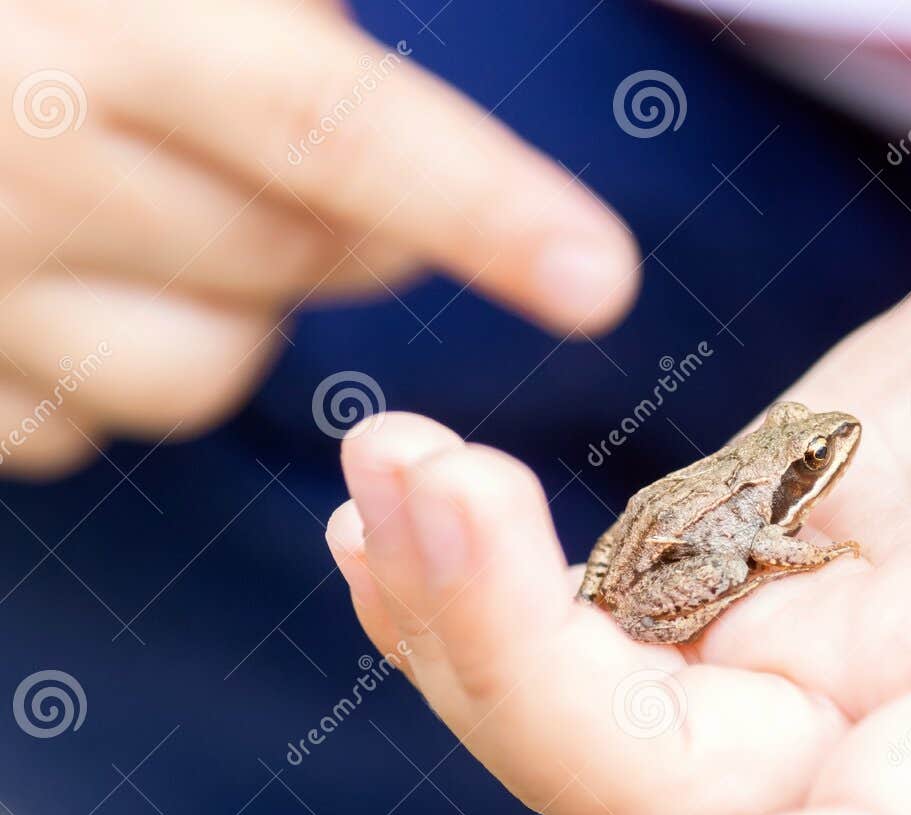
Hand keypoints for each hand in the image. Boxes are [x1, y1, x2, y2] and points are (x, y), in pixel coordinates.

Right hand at [0, 0, 636, 476]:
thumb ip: (279, 12)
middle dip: (363, 228)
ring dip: (239, 303)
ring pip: (211, 369)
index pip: (328, 132)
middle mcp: (25, 162)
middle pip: (297, 263)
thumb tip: (361, 34)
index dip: (477, 205)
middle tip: (327, 167)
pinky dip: (118, 361)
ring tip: (177, 210)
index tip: (597, 280)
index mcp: (99, 28)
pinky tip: (74, 278)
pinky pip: (92, 422)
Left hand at [325, 163, 910, 814]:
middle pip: (661, 784)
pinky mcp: (735, 555)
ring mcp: (794, 638)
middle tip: (419, 484)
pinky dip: (469, 573)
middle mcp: (878, 709)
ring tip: (379, 468)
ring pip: (584, 710)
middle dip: (514, 667)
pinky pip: (573, 614)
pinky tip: (393, 491)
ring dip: (455, 617)